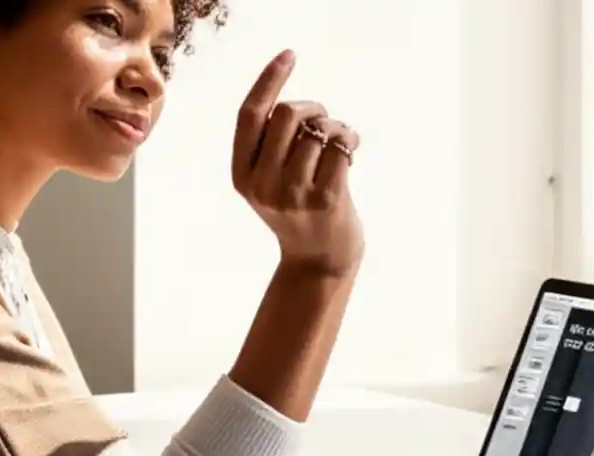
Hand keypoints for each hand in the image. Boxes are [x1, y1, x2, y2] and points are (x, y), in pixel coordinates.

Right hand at [231, 49, 363, 276]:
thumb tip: (295, 101)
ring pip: (318, 128)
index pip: (250, 115)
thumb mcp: (269, 180)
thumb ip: (270, 144)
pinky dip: (350, 137)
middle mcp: (263, 185)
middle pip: (287, 114)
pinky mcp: (326, 199)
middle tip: (324, 121)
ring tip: (340, 143)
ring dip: (336, 126)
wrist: (319, 261)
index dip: (269, 80)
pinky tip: (352, 149)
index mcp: (242, 175)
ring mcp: (294, 194)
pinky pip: (341, 145)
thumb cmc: (298, 209)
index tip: (289, 55)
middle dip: (313, 107)